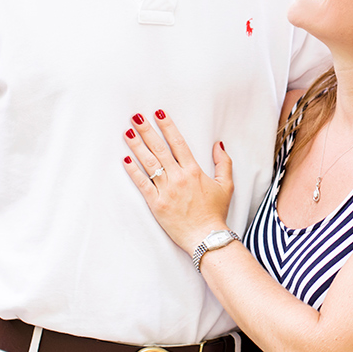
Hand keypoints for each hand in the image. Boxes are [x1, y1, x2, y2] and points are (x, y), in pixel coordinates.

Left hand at [122, 111, 232, 253]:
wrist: (207, 238)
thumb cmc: (216, 213)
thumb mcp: (226, 185)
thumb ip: (223, 163)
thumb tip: (218, 144)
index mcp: (194, 171)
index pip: (178, 143)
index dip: (168, 127)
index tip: (159, 114)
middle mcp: (179, 177)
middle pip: (160, 149)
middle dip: (147, 131)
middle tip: (136, 117)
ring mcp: (166, 190)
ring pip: (149, 163)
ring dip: (137, 146)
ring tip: (128, 132)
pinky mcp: (156, 204)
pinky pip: (142, 184)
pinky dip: (133, 171)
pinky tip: (126, 159)